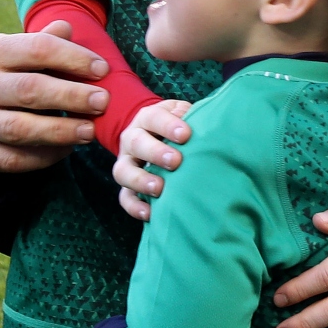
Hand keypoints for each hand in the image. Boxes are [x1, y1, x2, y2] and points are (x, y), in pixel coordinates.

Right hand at [0, 21, 109, 173]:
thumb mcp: (11, 52)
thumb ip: (42, 41)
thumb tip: (68, 27)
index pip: (37, 49)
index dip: (73, 58)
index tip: (102, 70)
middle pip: (30, 90)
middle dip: (71, 96)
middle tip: (102, 101)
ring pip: (20, 129)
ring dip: (61, 130)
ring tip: (90, 131)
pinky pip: (14, 159)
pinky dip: (44, 156)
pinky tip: (66, 149)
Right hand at [112, 99, 192, 220]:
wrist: (156, 136)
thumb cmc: (177, 126)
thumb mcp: (182, 115)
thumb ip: (191, 116)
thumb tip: (205, 124)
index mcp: (147, 118)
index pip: (154, 118)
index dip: (168, 125)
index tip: (186, 135)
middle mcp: (132, 139)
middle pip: (136, 143)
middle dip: (155, 152)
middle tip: (175, 161)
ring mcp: (126, 163)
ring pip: (123, 171)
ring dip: (141, 180)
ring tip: (159, 188)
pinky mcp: (126, 185)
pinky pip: (124, 197)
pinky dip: (134, 207)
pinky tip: (150, 213)